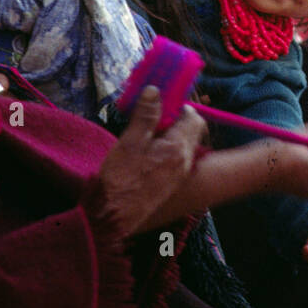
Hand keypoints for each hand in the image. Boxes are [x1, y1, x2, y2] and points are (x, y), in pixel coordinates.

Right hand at [98, 88, 205, 237]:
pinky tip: (145, 151)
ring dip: (170, 134)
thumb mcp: (130, 142)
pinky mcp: (170, 184)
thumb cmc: (121, 178)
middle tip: (151, 116)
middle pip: (192, 132)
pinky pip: (175, 159)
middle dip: (176, 119)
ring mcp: (179, 175)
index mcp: (177, 148)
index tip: (161, 103)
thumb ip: (145, 116)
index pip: (194, 118)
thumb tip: (155, 91)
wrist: (113, 217)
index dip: (180, 107)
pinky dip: (165, 149)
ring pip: (183, 146)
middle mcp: (184, 161)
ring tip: (145, 132)